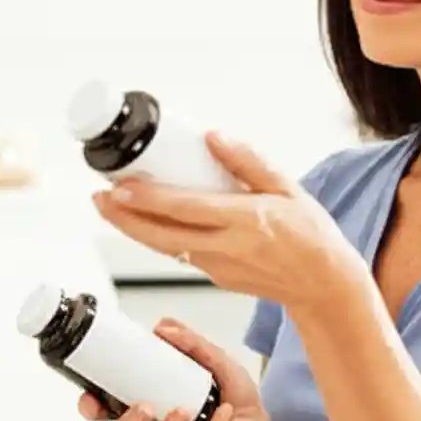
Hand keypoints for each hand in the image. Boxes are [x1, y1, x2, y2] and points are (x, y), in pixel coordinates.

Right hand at [78, 318, 269, 420]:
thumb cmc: (235, 401)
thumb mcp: (217, 363)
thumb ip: (193, 345)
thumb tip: (165, 326)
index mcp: (152, 406)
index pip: (110, 410)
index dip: (94, 406)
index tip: (93, 396)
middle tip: (145, 408)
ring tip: (184, 412)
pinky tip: (222, 413)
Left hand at [93, 132, 366, 313]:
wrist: (324, 284)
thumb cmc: (310, 234)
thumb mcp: (288, 189)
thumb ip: (249, 162)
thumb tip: (213, 136)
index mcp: (244, 222)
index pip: (184, 210)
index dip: (146, 200)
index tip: (118, 187)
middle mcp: (226, 248)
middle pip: (160, 237)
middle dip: (123, 218)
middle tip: (97, 197)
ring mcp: (218, 267)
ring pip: (164, 248)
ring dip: (133, 228)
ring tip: (110, 205)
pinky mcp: (216, 276)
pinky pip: (179, 254)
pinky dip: (158, 236)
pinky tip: (147, 218)